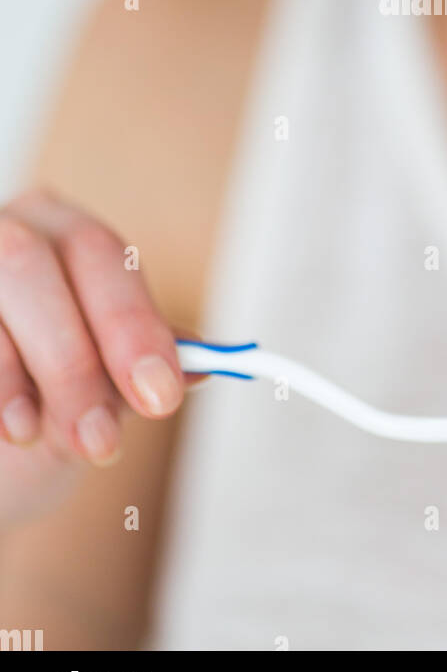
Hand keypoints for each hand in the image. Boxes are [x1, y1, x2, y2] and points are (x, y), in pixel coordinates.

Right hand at [0, 187, 189, 526]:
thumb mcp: (100, 378)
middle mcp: (3, 231)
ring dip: (16, 382)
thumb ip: (139, 366)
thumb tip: (203, 365)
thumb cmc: (45, 394)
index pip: (100, 254)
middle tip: (102, 441)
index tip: (162, 396)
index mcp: (60, 229)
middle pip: (31, 267)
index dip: (131, 323)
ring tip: (35, 438)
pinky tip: (1, 428)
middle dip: (71, 360)